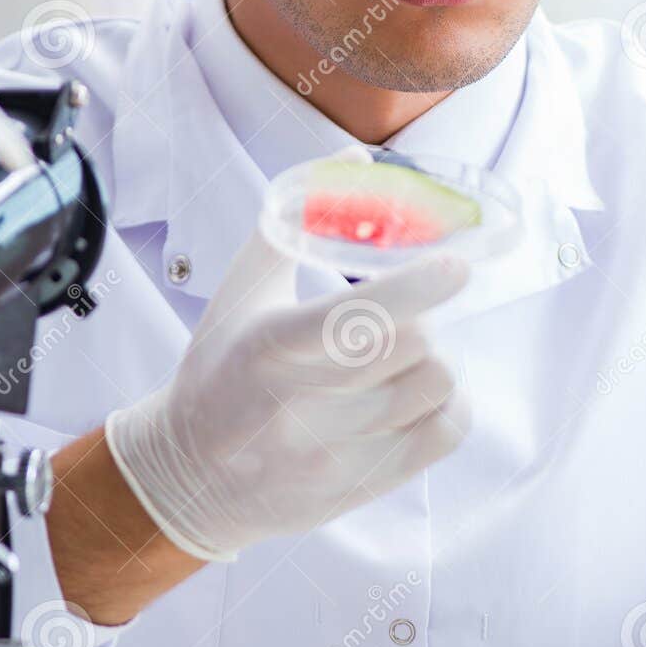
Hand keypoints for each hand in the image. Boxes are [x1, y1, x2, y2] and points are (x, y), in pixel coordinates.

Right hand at [105, 223, 470, 560]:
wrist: (190, 480)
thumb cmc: (220, 371)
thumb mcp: (239, 295)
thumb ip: (292, 223)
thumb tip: (353, 160)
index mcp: (267, 350)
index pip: (355, 318)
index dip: (415, 288)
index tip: (456, 264)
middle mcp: (302, 407)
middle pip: (413, 346)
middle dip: (425, 312)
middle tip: (410, 306)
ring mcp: (337, 454)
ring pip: (437, 385)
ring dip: (436, 355)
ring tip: (408, 351)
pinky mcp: (363, 486)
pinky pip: (447, 433)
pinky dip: (449, 401)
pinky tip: (419, 391)